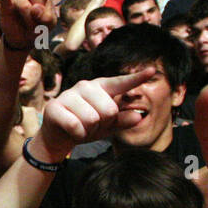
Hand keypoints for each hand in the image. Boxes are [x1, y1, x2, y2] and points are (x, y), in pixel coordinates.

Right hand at [0, 0, 63, 50]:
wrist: (22, 39)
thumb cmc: (38, 27)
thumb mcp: (48, 24)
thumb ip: (46, 16)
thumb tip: (34, 9)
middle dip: (39, 13)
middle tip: (38, 24)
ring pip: (24, 6)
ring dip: (29, 21)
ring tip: (29, 26)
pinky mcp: (5, 2)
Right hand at [33, 69, 156, 161]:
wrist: (58, 136)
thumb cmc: (85, 127)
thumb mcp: (107, 126)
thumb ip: (122, 121)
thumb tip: (138, 116)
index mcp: (101, 88)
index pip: (121, 83)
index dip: (136, 78)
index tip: (152, 71)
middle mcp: (86, 86)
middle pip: (109, 110)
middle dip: (103, 124)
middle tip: (92, 125)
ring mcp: (69, 95)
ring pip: (92, 119)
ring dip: (88, 130)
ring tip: (81, 127)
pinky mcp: (55, 107)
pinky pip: (76, 126)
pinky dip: (77, 135)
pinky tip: (71, 131)